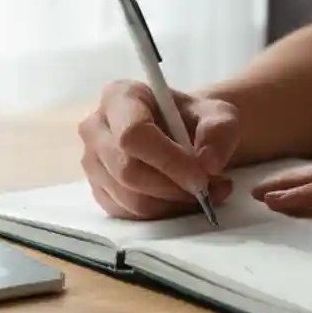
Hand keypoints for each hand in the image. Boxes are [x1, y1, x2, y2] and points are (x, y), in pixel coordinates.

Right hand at [79, 80, 239, 219]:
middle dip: (172, 188)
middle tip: (207, 189)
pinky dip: (162, 214)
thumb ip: (220, 131)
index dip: (168, 160)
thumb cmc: (194, 119)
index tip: (202, 178)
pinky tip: (183, 201)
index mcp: (119, 97)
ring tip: (205, 193)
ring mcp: (91, 162)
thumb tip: (208, 164)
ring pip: (129, 198)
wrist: (181, 134)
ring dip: (172, 203)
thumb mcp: (219, 115)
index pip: (133, 134)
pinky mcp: (98, 190)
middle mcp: (95, 128)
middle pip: (127, 170)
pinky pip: (128, 214)